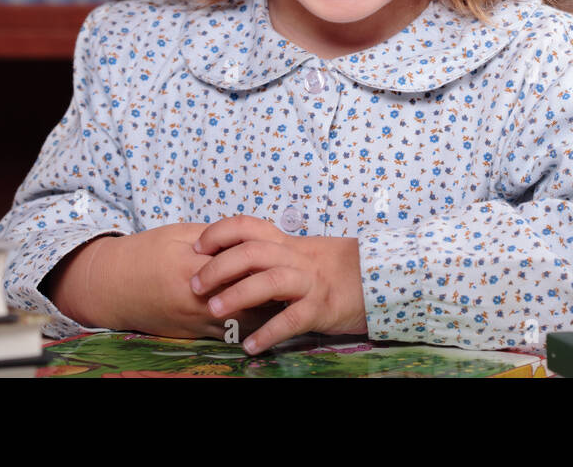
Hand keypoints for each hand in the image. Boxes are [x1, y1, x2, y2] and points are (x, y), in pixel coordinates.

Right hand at [83, 223, 280, 340]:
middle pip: (245, 297)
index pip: (238, 265)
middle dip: (271, 291)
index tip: (285, 257)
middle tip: (294, 281)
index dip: (264, 262)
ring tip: (286, 299)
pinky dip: (247, 326)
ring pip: (241, 321)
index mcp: (192, 265)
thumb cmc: (145, 253)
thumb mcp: (179, 233)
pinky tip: (263, 316)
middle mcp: (194, 297)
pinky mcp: (191, 335)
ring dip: (264, 312)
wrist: (111, 286)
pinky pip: (227, 335)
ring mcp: (193, 320)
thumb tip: (247, 238)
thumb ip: (216, 237)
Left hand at [189, 215, 368, 354]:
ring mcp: (309, 282)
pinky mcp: (322, 307)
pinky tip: (250, 346)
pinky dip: (269, 333)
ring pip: (269, 281)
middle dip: (218, 267)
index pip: (247, 226)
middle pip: (251, 251)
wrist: (378, 278)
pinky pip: (292, 319)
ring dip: (238, 295)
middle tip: (195, 286)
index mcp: (286, 243)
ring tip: (214, 311)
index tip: (197, 248)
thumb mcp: (299, 254)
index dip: (218, 233)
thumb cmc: (333, 269)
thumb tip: (228, 262)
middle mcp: (295, 257)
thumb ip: (270, 255)